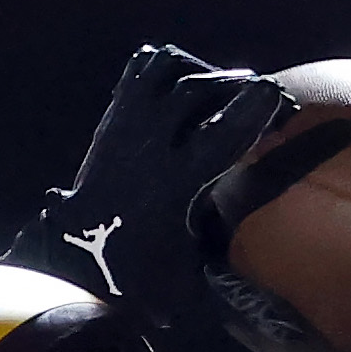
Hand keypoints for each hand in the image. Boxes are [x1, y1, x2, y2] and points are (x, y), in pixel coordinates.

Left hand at [5, 44, 287, 332]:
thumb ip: (222, 256)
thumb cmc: (135, 282)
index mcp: (172, 183)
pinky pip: (142, 71)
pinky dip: (168, 69)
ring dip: (201, 72)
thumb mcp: (188, 276)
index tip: (276, 99)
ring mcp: (124, 126)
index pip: (222, 131)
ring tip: (220, 88)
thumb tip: (264, 272)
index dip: (255, 108)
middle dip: (235, 84)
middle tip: (259, 94)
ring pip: (167, 68)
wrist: (73, 267)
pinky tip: (184, 89)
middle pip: (196, 89)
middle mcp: (146, 145)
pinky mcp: (111, 120)